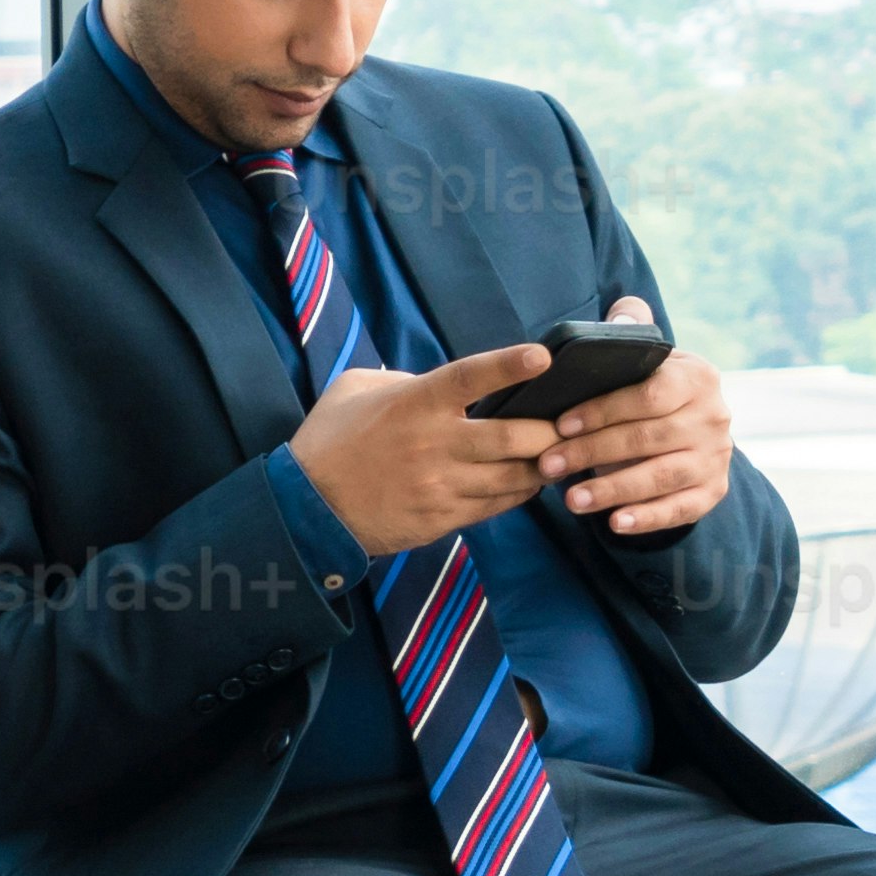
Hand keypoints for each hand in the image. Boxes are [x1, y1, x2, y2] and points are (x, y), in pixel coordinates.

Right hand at [280, 342, 566, 557]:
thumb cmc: (330, 440)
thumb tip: (449, 387)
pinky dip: (518, 493)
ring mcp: (441, 486)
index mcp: (415, 403)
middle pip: (512, 437)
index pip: (471, 379)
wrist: (309, 508)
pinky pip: (496, 506)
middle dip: (549, 432)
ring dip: (540, 466)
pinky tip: (525, 483)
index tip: (543, 357)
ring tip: (555, 456)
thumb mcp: (356, 389)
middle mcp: (435, 443)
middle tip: (567, 425)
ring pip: (513, 477)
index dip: (509, 366)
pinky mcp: (443, 519)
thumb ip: (405, 380)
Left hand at [529, 312, 736, 539]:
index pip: (648, 394)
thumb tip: (622, 311)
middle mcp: (714, 416)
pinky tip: (616, 523)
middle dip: (592, 453)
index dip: (603, 411)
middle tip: (548, 466)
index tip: (559, 425)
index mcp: (697, 377)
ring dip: (614, 490)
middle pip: (647, 438)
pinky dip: (649, 518)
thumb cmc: (652, 391)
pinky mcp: (713, 490)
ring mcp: (716, 456)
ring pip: (661, 476)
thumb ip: (631, 332)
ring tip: (571, 501)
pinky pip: (681, 508)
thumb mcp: (647, 360)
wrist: (695, 427)